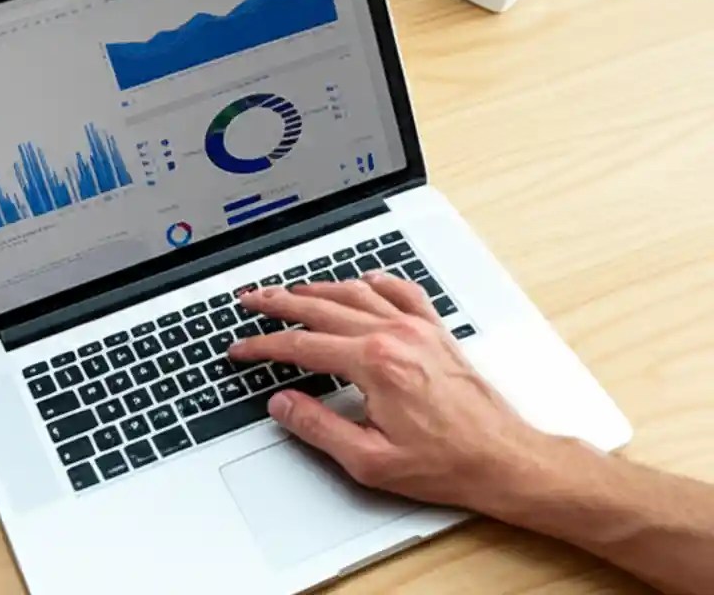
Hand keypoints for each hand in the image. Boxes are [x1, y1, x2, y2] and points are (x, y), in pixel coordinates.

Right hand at [228, 271, 554, 513]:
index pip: (302, 346)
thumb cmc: (447, 463)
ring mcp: (418, 329)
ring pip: (356, 293)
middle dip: (279, 303)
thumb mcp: (369, 460)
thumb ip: (318, 427)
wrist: (504, 459)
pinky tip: (362, 281)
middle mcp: (396, 336)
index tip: (241, 349)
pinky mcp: (436, 333)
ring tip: (290, 291)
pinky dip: (375, 282)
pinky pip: (401, 292)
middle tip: (251, 301)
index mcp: (375, 365)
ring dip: (317, 288)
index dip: (264, 346)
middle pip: (322, 308)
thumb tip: (283, 404)